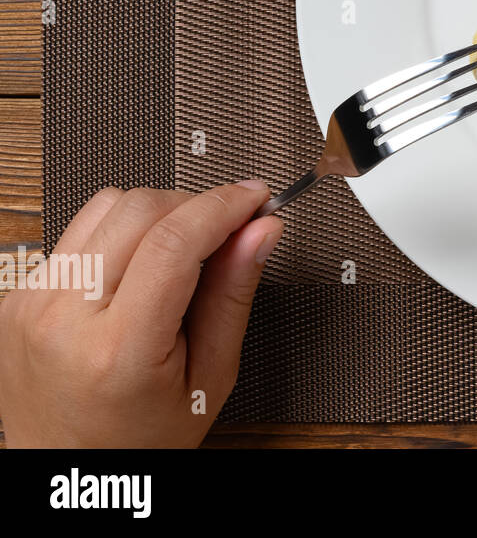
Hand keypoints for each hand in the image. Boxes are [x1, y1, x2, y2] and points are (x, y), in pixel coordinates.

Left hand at [0, 181, 281, 446]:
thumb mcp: (210, 376)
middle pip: (138, 209)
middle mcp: (63, 320)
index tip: (254, 199)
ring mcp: (32, 304)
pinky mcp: (19, 295)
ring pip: (105, 206)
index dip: (224, 207)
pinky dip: (119, 236)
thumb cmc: (140, 438)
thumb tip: (260, 233)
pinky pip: (77, 231)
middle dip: (195, 206)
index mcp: (118, 350)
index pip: (174, 243)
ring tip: (179, 255)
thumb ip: (233, 296)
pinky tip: (137, 271)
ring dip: (155, 215)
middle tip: (227, 229)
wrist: (68, 470)